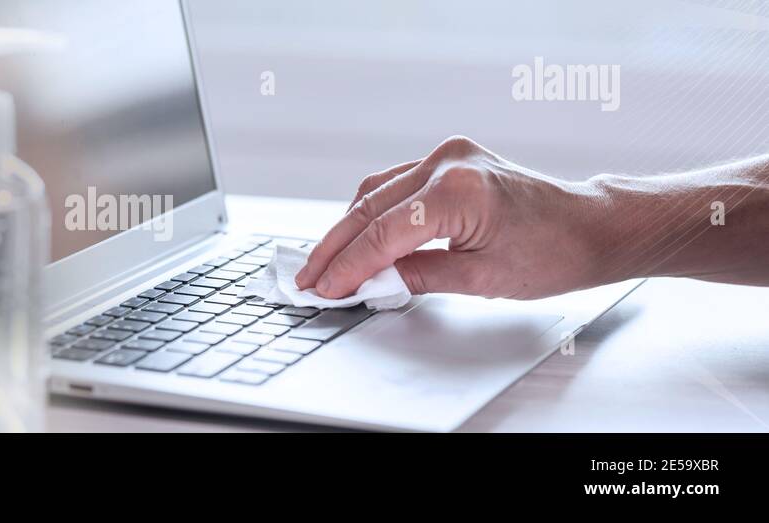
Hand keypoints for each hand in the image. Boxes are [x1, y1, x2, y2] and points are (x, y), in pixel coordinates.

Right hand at [295, 136, 606, 299]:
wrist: (590, 227)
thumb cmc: (554, 252)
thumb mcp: (482, 278)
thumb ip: (417, 277)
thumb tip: (371, 283)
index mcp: (458, 191)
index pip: (383, 234)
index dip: (348, 267)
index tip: (324, 289)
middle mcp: (448, 162)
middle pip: (369, 208)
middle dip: (334, 247)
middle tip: (309, 278)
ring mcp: (448, 155)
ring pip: (375, 192)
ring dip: (347, 228)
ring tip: (326, 263)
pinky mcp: (449, 159)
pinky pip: (394, 185)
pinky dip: (371, 212)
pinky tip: (356, 238)